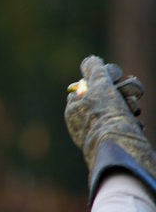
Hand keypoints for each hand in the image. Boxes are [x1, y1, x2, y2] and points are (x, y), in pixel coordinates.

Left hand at [65, 55, 153, 201]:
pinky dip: (133, 122)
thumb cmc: (107, 117)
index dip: (106, 78)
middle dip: (124, 91)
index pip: (89, 85)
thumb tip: (90, 61)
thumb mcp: (99, 87)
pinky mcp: (116, 141)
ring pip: (121, 107)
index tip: (115, 78)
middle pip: (108, 94)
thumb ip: (94, 71)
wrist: (122, 150)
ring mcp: (100, 132)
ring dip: (131, 105)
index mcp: (74, 109)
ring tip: (134, 112)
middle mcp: (84, 121)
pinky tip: (136, 126)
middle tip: (128, 96)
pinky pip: (128, 124)